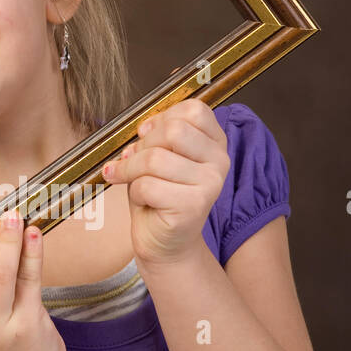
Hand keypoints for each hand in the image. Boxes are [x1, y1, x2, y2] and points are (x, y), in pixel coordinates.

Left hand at [102, 97, 228, 268]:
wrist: (165, 241)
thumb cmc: (158, 194)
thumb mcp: (156, 155)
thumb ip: (154, 135)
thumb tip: (144, 127)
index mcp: (214, 142)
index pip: (194, 109)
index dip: (162, 118)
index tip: (146, 134)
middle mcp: (219, 161)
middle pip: (172, 130)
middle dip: (143, 144)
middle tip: (135, 161)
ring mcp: (210, 184)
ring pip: (155, 158)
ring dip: (131, 169)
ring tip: (132, 180)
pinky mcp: (194, 206)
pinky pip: (148, 185)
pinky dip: (134, 192)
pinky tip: (144, 201)